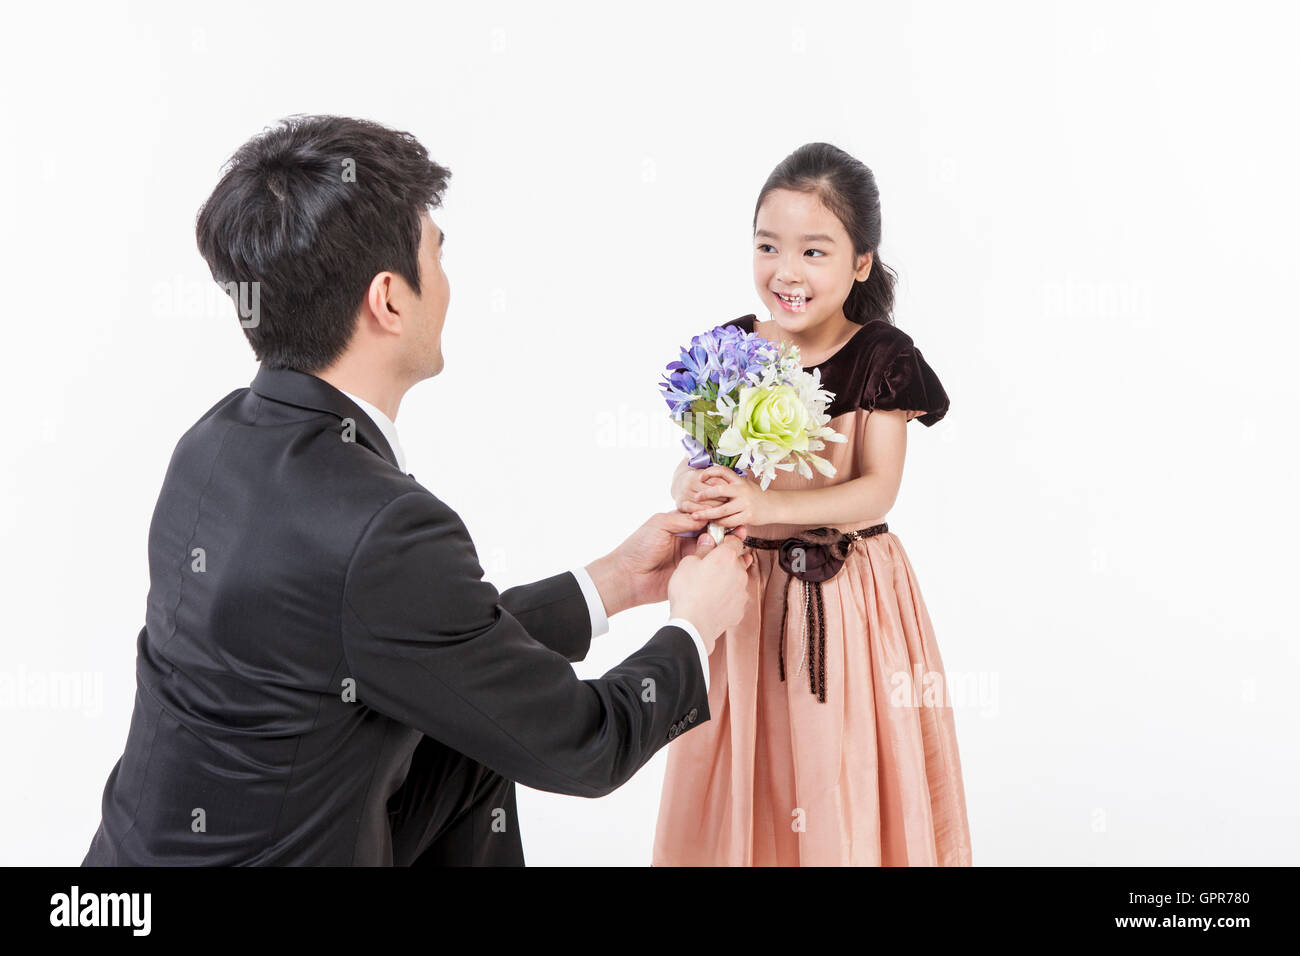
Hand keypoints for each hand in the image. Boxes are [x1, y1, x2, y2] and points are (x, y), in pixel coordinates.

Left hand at [586, 510, 744, 612]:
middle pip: (714, 533)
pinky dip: (723, 565)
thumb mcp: (659, 524)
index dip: (717, 515)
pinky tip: (735, 561)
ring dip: (728, 547)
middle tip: (741, 529)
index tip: (730, 513)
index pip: (703, 517)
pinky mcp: (693, 575)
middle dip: (727, 530)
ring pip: (715, 551)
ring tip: (742, 542)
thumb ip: (682, 518)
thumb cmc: (638, 547)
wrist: (628, 577)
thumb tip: (705, 517)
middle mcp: (688, 540)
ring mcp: (692, 558)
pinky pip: (711, 569)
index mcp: (680, 525)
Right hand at [668, 530, 753, 654]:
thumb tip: (708, 540)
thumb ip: (702, 550)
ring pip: (737, 580)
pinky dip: (728, 598)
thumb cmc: (687, 592)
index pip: (734, 540)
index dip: (727, 539)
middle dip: (727, 561)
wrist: (693, 625)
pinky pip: (735, 598)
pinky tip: (713, 601)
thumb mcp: (687, 564)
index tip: (721, 541)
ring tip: (710, 587)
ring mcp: (741, 592)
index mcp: (726, 556)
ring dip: (728, 580)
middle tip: (711, 566)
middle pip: (738, 560)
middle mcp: (739, 572)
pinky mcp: (740, 609)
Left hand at [682, 468, 773, 528]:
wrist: (774, 506)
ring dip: (707, 514)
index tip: (700, 478)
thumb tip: (708, 483)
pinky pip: (729, 521)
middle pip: (719, 490)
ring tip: (696, 515)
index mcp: (739, 480)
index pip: (722, 471)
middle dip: (704, 495)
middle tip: (695, 498)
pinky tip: (713, 522)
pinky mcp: (748, 516)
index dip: (709, 472)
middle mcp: (742, 490)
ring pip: (721, 510)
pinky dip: (719, 522)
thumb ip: (729, 484)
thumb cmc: (754, 495)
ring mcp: (745, 504)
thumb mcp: (743, 485)